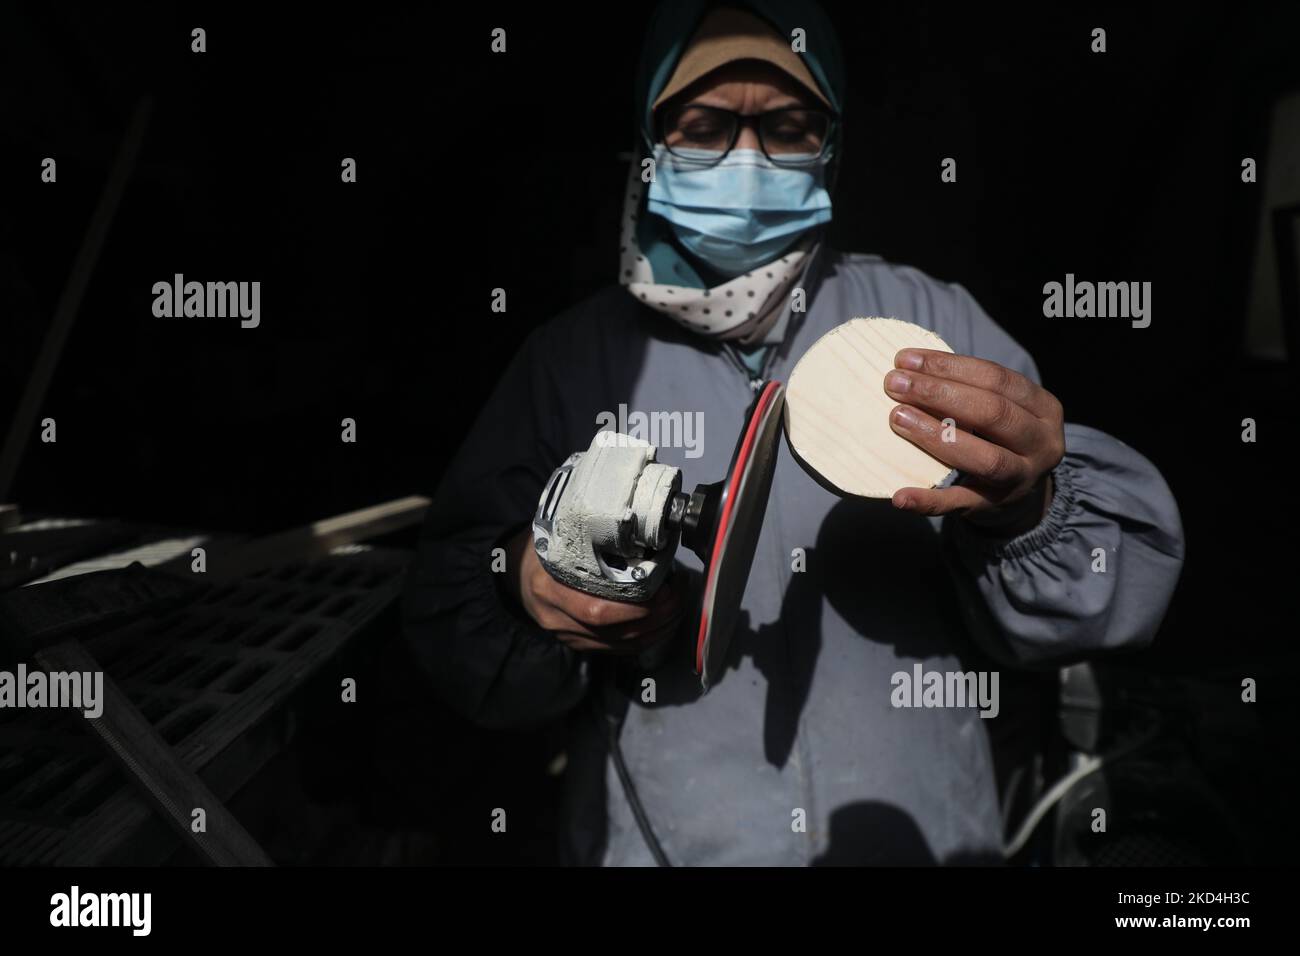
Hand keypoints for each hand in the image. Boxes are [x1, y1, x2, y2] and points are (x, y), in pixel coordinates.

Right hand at [505, 528, 684, 653]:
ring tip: (678, 607)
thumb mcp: (557, 536)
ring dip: (657, 630)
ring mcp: (567, 636)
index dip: (636, 608)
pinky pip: (618, 650)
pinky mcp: (578, 644)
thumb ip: (590, 539)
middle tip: (679, 595)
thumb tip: (640, 529)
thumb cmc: (542, 548)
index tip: (664, 589)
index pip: (597, 610)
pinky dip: (646, 639)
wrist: (515, 574)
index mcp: (550, 588)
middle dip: (656, 618)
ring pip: (620, 646)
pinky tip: (663, 623)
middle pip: (614, 632)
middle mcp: (557, 619)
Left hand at [883, 348, 1065, 535]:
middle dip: (939, 394)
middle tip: (893, 384)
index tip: (905, 359)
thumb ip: (968, 390)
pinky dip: (928, 501)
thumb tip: (910, 368)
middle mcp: (1042, 443)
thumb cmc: (1000, 436)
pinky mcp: (993, 507)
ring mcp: (1021, 479)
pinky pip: (960, 504)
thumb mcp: (1002, 408)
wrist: (1023, 494)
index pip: (996, 378)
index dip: (950, 367)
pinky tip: (900, 496)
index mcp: (1044, 407)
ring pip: (985, 458)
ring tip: (897, 418)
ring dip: (936, 435)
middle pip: (992, 413)